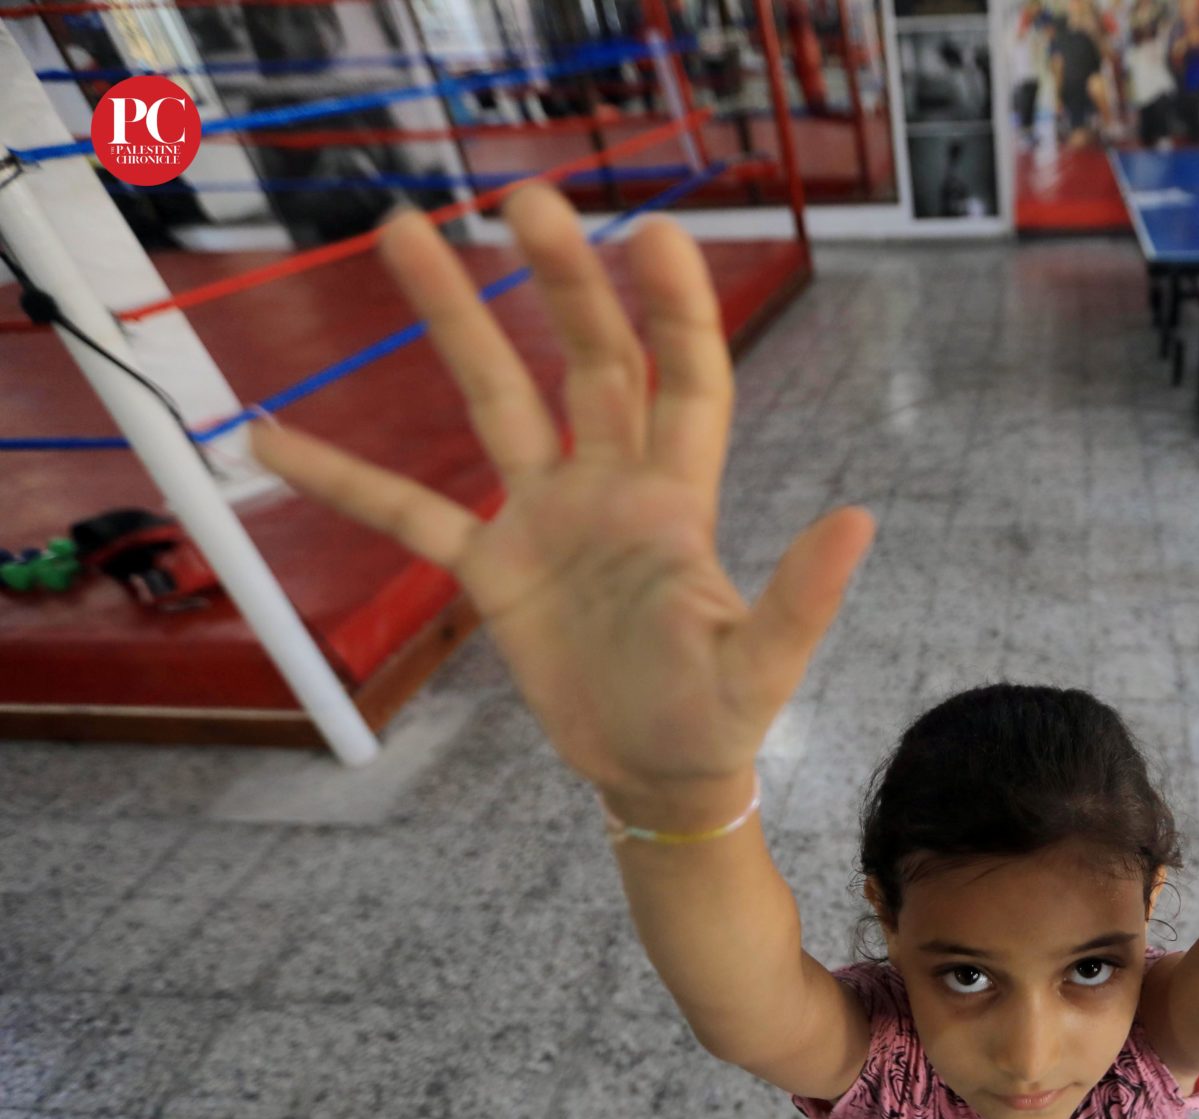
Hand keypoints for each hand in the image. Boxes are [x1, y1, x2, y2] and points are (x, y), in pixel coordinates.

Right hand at [249, 183, 874, 805]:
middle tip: (523, 197)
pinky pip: (410, 514)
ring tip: (403, 230)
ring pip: (496, 399)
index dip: (675, 308)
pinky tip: (273, 436)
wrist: (656, 776)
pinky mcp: (493, 571)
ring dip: (453, 319)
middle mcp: (611, 486)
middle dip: (562, 280)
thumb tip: (861, 521)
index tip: (651, 232)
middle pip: (587, 358)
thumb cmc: (717, 719)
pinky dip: (347, 480)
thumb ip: (801, 597)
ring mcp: (547, 520)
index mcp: (678, 498)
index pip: (685, 378)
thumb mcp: (761, 665)